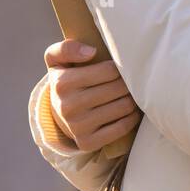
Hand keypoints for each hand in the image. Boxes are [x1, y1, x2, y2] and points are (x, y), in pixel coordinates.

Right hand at [44, 38, 139, 152]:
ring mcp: (78, 127)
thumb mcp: (57, 60)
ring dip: (133, 98)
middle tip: (130, 80)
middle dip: (128, 82)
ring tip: (130, 93)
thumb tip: (91, 52)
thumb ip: (67, 48)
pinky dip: (132, 117)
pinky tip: (130, 110)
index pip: (109, 70)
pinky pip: (122, 127)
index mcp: (62, 83)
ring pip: (124, 107)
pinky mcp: (88, 142)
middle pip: (119, 88)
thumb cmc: (65, 78)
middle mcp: (68, 106)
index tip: (120, 67)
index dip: (119, 67)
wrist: (58, 114)